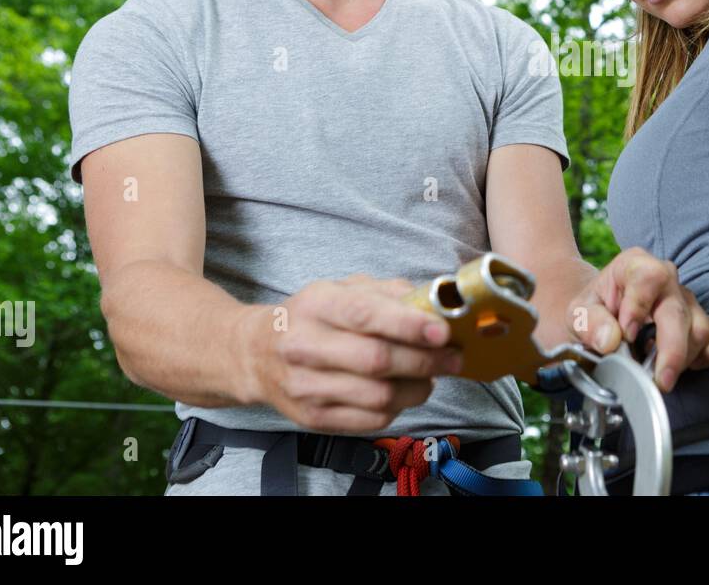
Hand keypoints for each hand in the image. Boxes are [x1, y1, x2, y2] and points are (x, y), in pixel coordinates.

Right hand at [240, 275, 463, 433]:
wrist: (255, 353)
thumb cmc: (311, 317)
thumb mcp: (342, 289)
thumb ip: (388, 293)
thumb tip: (433, 305)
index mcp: (316, 305)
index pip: (365, 315)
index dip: (408, 325)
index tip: (442, 331)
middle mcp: (305, 346)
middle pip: (377, 361)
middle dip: (426, 361)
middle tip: (453, 357)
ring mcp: (305, 387)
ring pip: (379, 396)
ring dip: (418, 387)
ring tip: (432, 375)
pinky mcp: (312, 418)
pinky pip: (371, 420)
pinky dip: (399, 408)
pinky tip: (404, 391)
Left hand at [566, 247, 708, 391]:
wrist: (602, 315)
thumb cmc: (594, 312)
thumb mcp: (578, 315)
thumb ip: (591, 324)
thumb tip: (612, 340)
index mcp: (635, 266)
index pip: (649, 277)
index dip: (640, 306)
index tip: (628, 335)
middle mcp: (667, 278)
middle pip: (679, 311)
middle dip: (671, 351)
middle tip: (658, 380)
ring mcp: (687, 298)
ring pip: (701, 329)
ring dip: (682, 359)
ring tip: (658, 370)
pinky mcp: (703, 317)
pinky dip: (707, 355)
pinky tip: (684, 363)